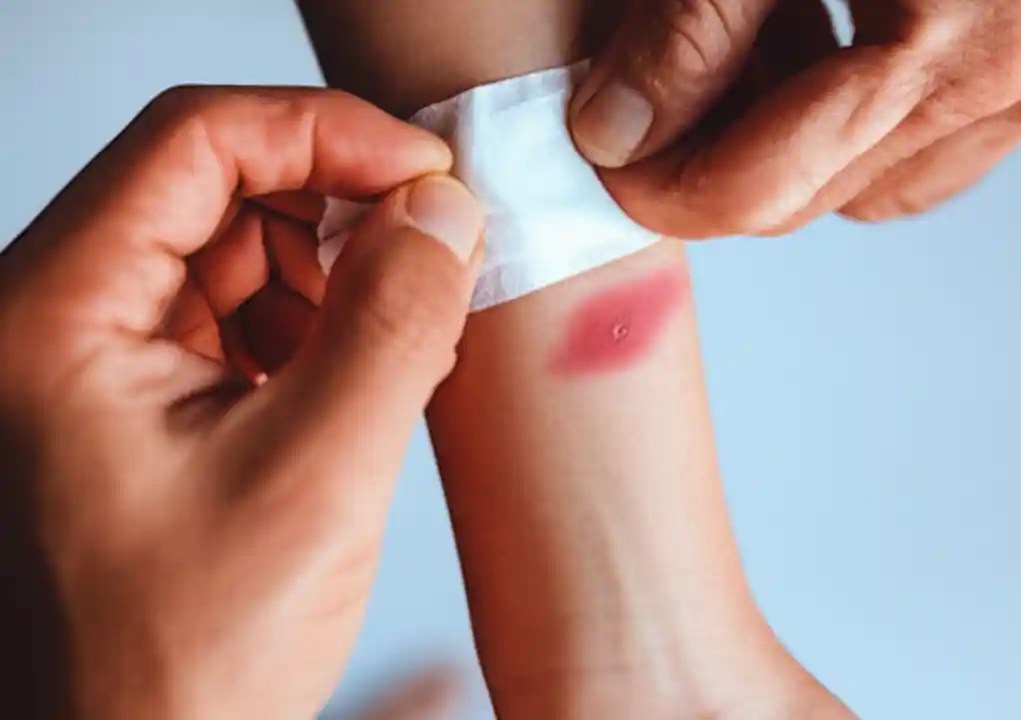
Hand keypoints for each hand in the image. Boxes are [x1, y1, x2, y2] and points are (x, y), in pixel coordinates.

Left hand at [0, 87, 482, 718]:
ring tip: (404, 339)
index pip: (195, 142)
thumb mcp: (315, 480)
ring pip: (236, 250)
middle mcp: (54, 321)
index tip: (426, 172)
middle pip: (217, 188)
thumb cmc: (177, 662)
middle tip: (436, 253)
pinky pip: (238, 315)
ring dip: (336, 273)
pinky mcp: (140, 399)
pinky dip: (317, 324)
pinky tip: (363, 376)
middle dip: (340, 210)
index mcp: (52, 319)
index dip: (325, 135)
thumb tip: (443, 215)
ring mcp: (95, 362)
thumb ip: (390, 325)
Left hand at [570, 0, 1020, 236]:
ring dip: (787, 134)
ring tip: (740, 39)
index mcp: (974, 36)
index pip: (773, 183)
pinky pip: (925, 138)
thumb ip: (693, 26)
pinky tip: (808, 34)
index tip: (602, 151)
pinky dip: (851, 108)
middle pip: (818, 194)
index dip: (667, 184)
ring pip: (869, 180)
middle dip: (717, 154)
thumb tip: (617, 134)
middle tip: (643, 97)